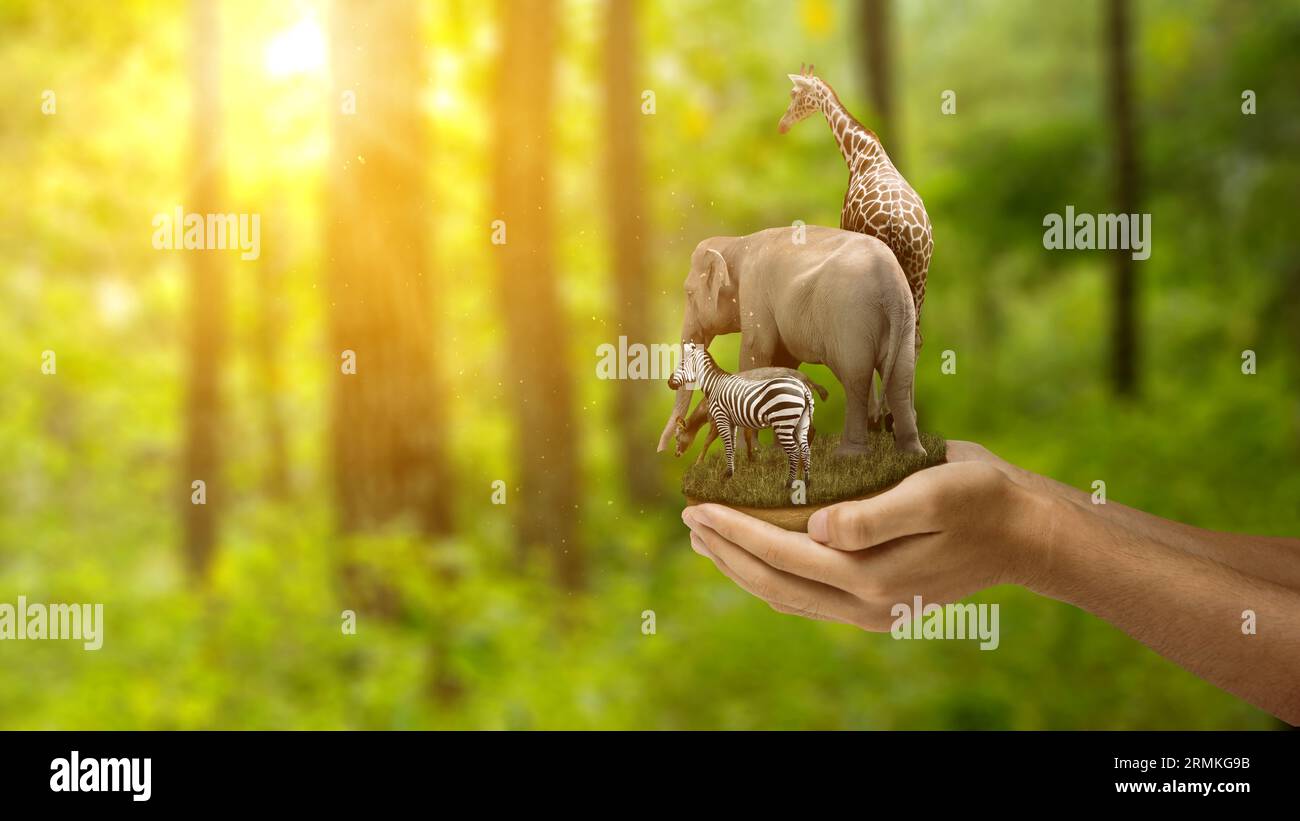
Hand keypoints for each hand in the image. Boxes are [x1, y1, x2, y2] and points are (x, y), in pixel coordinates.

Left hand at [682, 458, 1051, 630]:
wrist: (1026, 532)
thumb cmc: (981, 498)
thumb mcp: (934, 492)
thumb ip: (873, 514)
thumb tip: (816, 529)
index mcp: (872, 575)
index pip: (782, 555)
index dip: (734, 532)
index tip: (698, 507)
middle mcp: (865, 602)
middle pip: (774, 583)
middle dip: (726, 552)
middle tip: (689, 521)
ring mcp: (870, 608)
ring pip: (787, 595)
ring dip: (742, 568)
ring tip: (708, 540)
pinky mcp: (877, 602)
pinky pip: (809, 596)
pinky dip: (773, 575)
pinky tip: (757, 554)